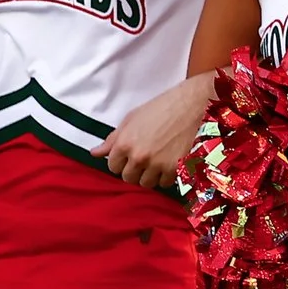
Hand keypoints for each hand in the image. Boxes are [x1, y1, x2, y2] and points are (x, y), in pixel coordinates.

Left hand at [96, 73, 213, 189]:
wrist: (192, 104)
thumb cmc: (161, 107)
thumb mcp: (132, 119)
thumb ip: (113, 139)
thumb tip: (95, 153)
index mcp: (125, 143)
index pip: (112, 166)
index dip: (120, 162)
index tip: (128, 157)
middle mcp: (139, 157)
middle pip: (128, 178)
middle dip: (133, 171)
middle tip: (143, 160)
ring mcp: (158, 164)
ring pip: (146, 184)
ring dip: (149, 176)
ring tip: (156, 163)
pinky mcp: (176, 168)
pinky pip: (165, 183)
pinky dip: (165, 177)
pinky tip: (168, 164)